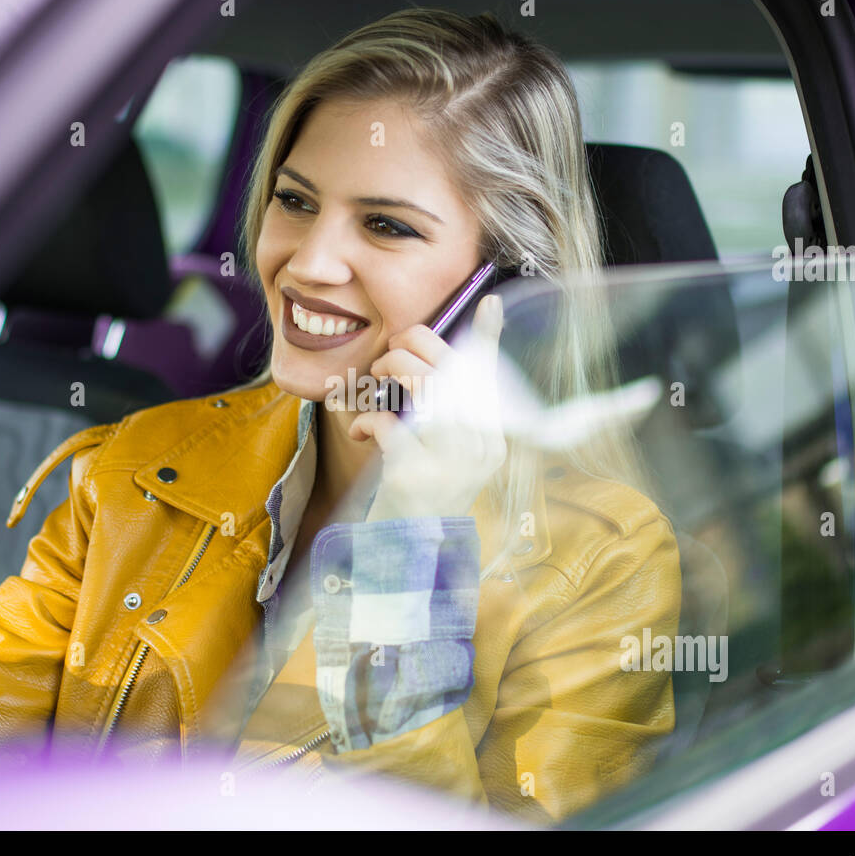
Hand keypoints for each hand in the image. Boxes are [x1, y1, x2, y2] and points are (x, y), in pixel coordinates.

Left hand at [350, 295, 505, 520]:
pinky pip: (391, 423)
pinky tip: (363, 431)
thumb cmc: (419, 491)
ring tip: (375, 384)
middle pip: (452, 372)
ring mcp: (450, 463)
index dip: (488, 337)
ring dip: (392, 374)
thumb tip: (434, 363)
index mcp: (491, 439)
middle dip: (412, 350)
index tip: (488, 302)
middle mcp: (479, 448)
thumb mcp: (444, 452)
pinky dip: (370, 418)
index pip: (490, 377)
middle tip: (387, 359)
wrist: (404, 553)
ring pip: (427, 389)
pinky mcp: (414, 475)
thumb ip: (446, 409)